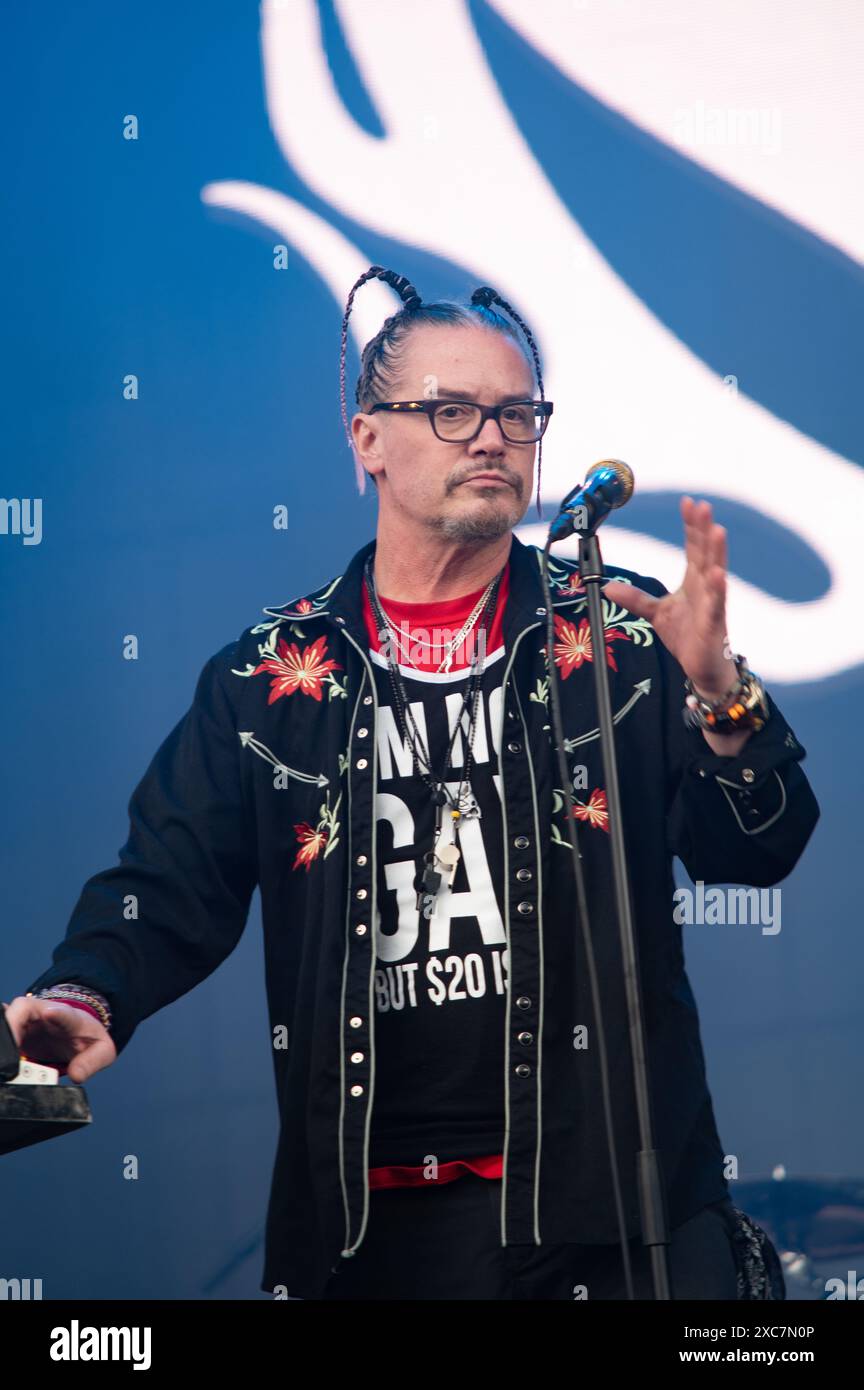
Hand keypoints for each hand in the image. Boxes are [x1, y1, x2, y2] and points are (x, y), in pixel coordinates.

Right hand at [2, 996, 116, 1082]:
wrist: (79, 1033)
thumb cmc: (88, 1038)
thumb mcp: (101, 1051)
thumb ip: (91, 1062)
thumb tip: (76, 1076)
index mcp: (69, 1017)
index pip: (64, 1013)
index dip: (57, 1014)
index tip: (49, 1013)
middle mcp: (44, 1015)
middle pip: (23, 1009)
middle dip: (12, 1024)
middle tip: (10, 1048)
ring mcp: (27, 1022)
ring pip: (8, 1019)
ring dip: (4, 1036)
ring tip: (5, 1061)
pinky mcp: (16, 1034)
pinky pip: (4, 1034)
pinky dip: (2, 1044)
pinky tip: (4, 1061)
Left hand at [601, 496, 737, 699]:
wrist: (703, 667)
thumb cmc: (687, 636)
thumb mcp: (655, 613)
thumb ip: (635, 598)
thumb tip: (609, 587)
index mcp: (694, 581)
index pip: (693, 547)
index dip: (690, 525)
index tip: (688, 502)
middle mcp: (706, 587)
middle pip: (705, 553)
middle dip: (703, 529)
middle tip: (702, 506)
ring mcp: (712, 604)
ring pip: (715, 573)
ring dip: (717, 552)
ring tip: (717, 530)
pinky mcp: (713, 624)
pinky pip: (716, 604)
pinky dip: (718, 590)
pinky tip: (719, 574)